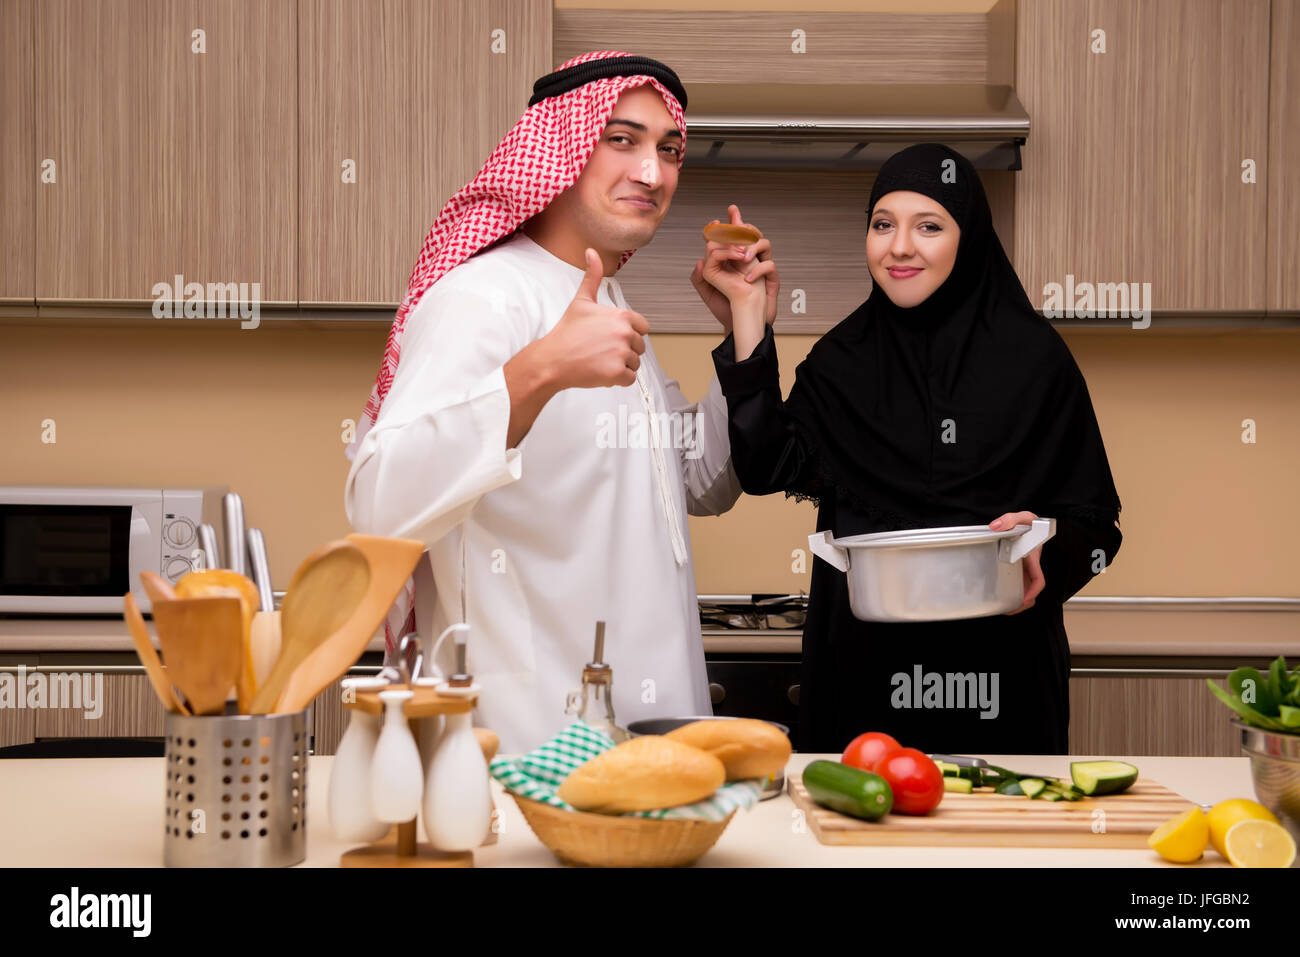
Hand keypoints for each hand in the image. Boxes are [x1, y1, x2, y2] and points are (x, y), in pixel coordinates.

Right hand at [540, 248, 648, 389]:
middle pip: (639, 347)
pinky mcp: (617, 373)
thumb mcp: (581, 301)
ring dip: (621, 366)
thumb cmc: (566, 333)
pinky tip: (600, 371)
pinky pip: (629, 380)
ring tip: (600, 360)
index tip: (611, 336)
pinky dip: (617, 380)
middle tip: (601, 350)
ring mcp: (622, 353)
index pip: (643, 328)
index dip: (628, 333)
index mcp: (621, 316)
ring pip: (635, 364)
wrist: (552, 359)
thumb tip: (592, 252)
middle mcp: (625, 333)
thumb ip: (592, 276)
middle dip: (624, 351)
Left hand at [689, 203, 778, 333]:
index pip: (731, 238)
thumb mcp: (707, 292)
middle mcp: (748, 261)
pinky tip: (747, 279)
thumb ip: (700, 277)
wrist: (739, 325)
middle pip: (750, 234)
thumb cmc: (726, 308)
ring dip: (753, 246)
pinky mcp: (771, 280)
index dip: (726, 227)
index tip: (715, 222)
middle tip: (735, 222)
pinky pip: (769, 265)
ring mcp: (760, 268)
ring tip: (742, 258)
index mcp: (733, 260)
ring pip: (764, 243)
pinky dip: (758, 270)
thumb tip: (700, 261)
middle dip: (743, 225)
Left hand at [990, 510, 1044, 613]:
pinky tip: (1002, 594)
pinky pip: (1020, 583)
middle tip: (1010, 610)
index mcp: (1033, 556)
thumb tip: (995, 526)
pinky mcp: (1020, 568)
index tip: (1025, 599)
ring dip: (1019, 600)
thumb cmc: (1031, 523)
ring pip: (1026, 589)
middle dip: (1024, 602)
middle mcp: (1031, 565)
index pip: (1038, 579)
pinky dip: (1014, 591)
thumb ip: (1009, 519)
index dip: (1033, 591)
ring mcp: (1026, 568)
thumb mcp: (1022, 517)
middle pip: (1032, 590)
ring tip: (1006, 608)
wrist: (1033, 524)